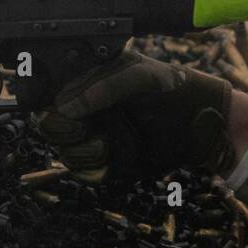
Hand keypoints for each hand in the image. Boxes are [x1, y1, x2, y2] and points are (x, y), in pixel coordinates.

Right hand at [32, 49, 234, 182]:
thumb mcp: (139, 75)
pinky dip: (96, 166)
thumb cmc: (174, 89)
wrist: (202, 124)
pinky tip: (115, 154)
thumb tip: (66, 107)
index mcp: (87, 78)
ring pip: (64, 151)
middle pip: (47, 124)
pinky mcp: (106, 162)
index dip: (44, 101)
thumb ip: (102, 85)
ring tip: (110, 140)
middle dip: (64, 129)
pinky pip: (84, 172)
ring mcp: (94, 135)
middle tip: (86, 127)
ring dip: (84, 149)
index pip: (45, 90)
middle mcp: (85, 107)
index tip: (60, 109)